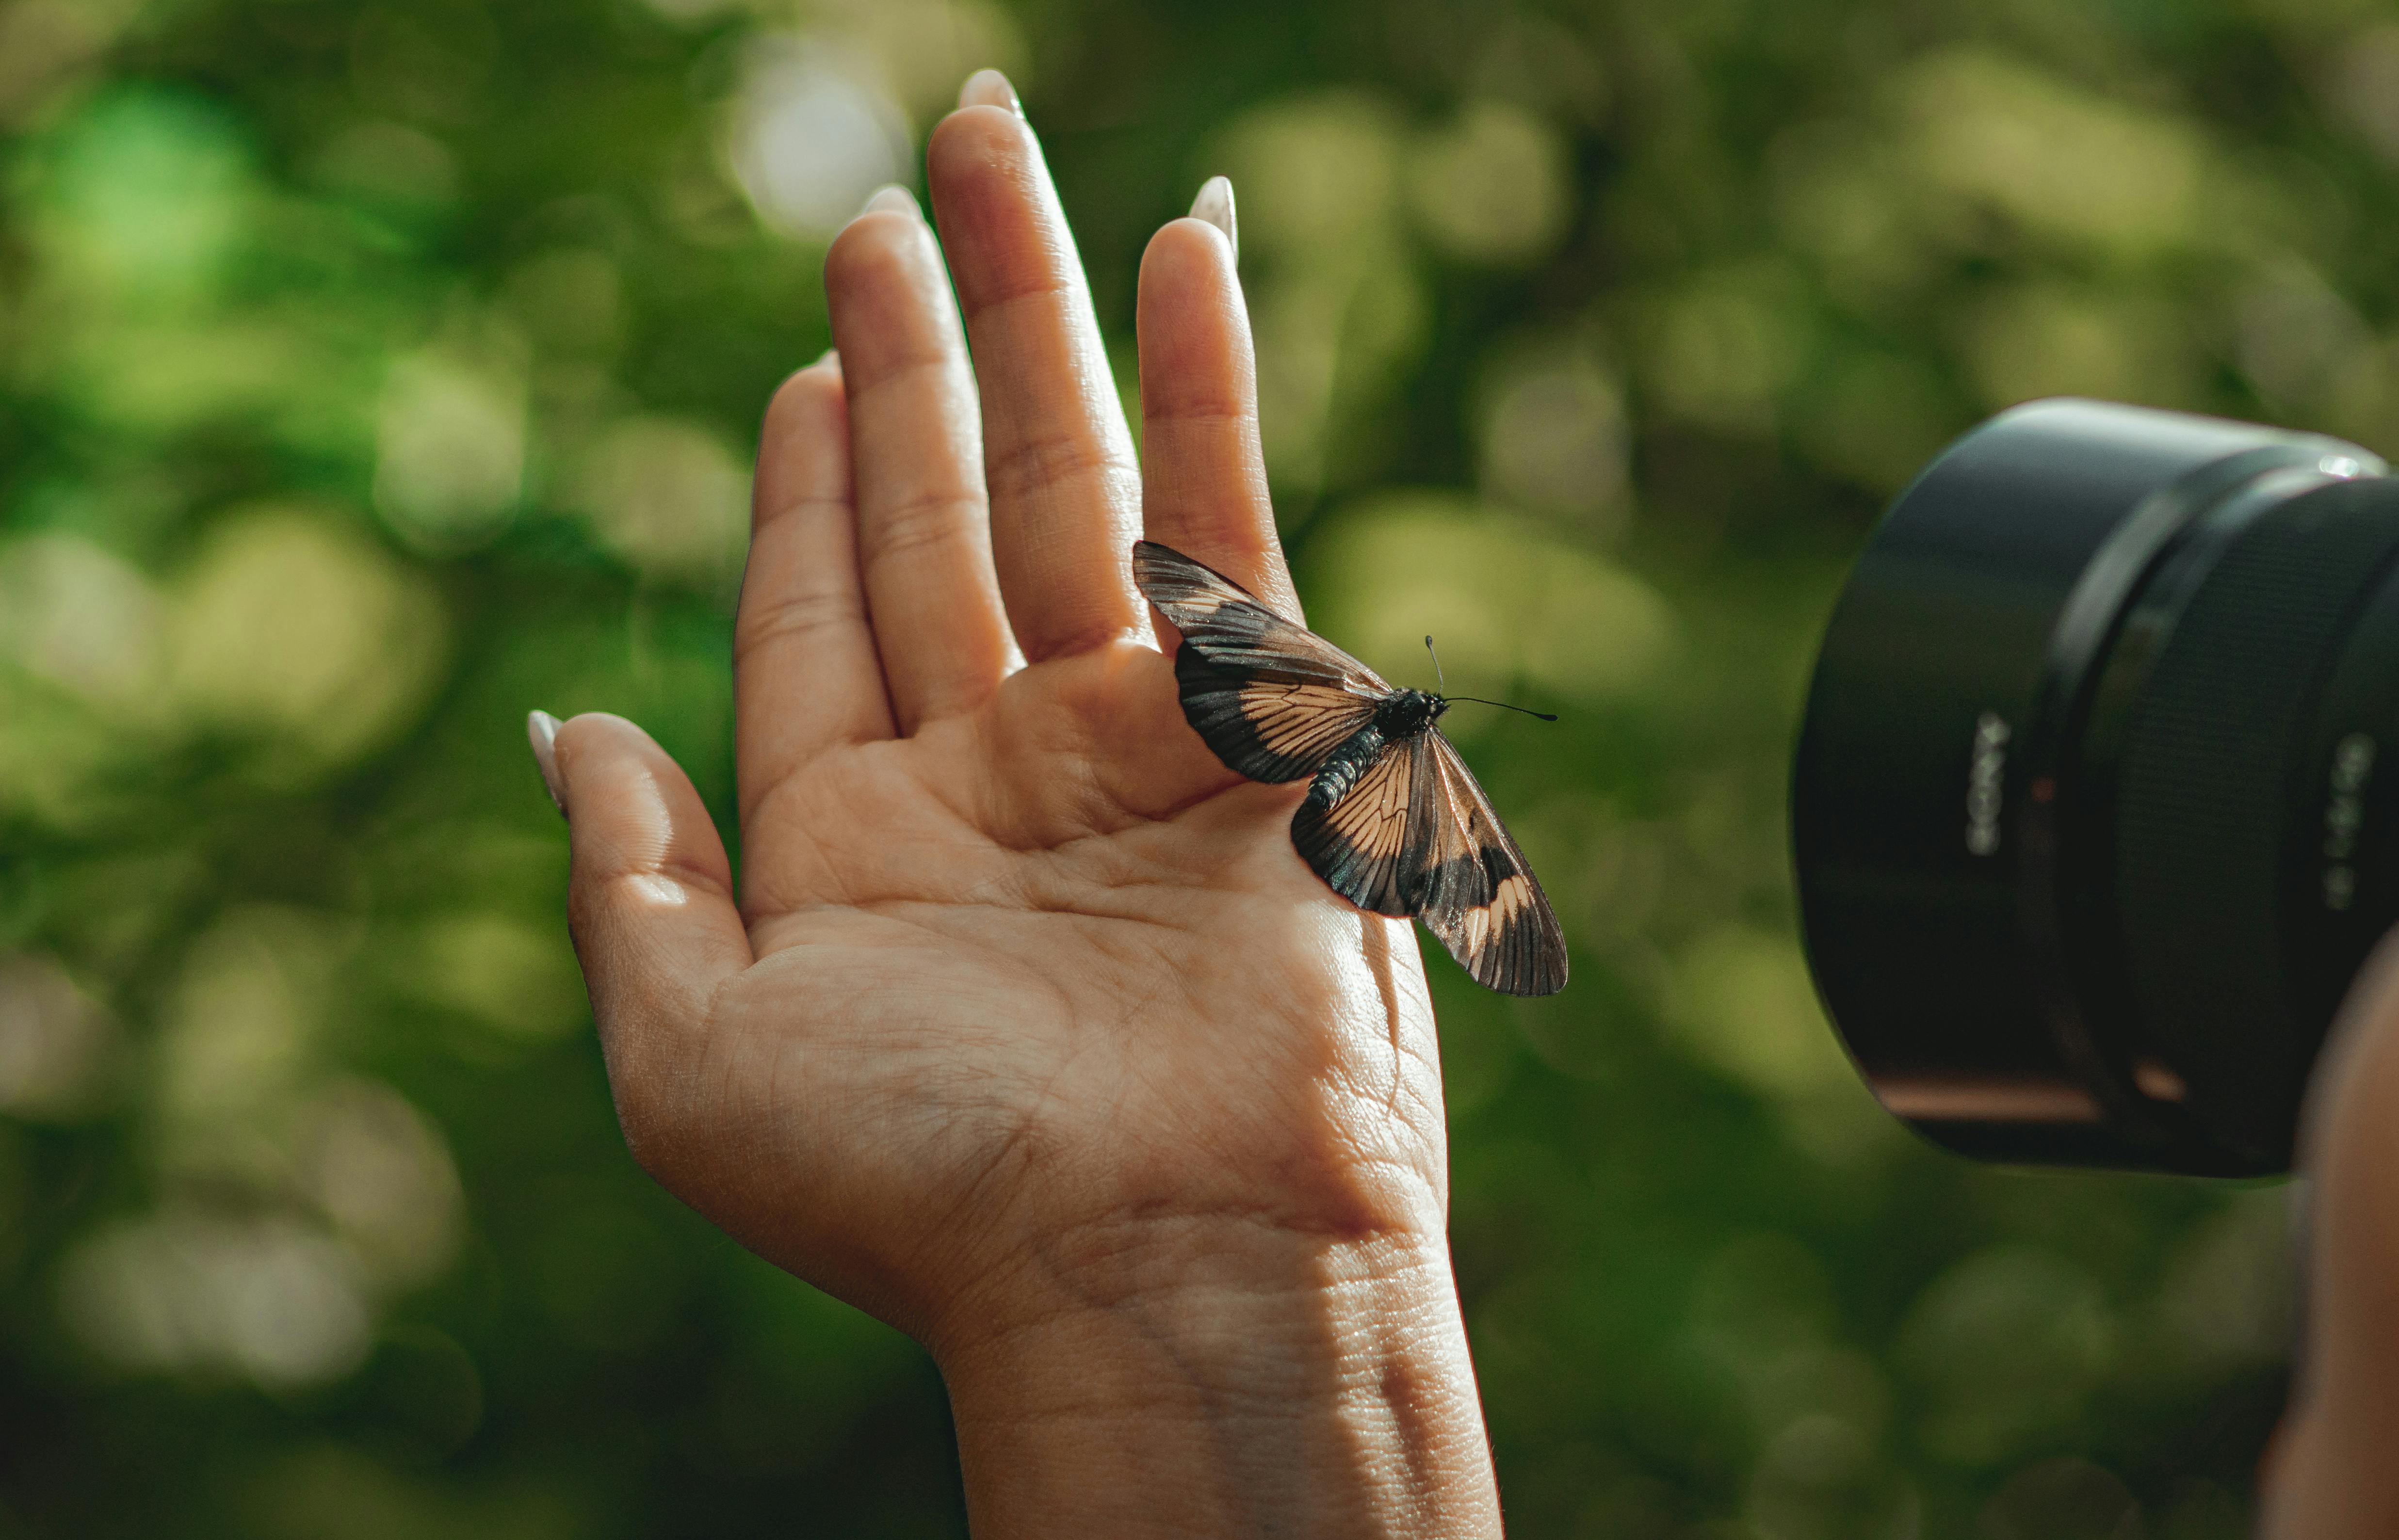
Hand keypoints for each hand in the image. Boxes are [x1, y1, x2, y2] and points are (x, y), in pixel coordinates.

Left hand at [537, 73, 1497, 1536]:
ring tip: (994, 154)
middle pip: (938, 506)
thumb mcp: (697, 1059)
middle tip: (885, 194)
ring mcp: (1129, 734)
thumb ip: (627, 884)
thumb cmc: (924, 1185)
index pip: (818, 604)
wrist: (1169, 1260)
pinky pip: (1225, 511)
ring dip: (1034, 313)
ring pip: (1071, 477)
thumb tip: (566, 730)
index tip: (799, 352)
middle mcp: (994, 768)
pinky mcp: (1255, 718)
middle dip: (910, 349)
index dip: (801, 470)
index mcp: (856, 838)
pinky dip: (1203, 378)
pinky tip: (1180, 251)